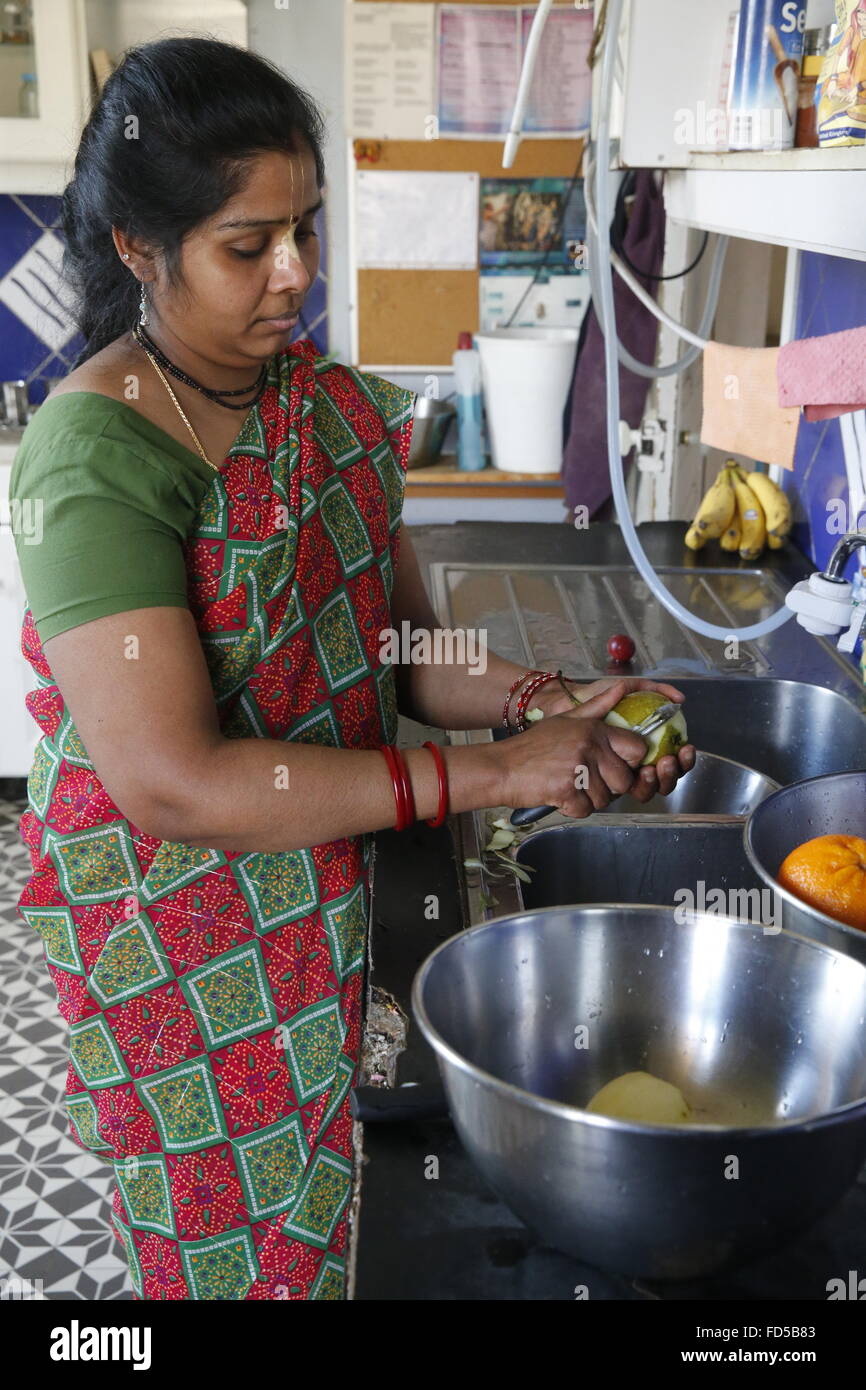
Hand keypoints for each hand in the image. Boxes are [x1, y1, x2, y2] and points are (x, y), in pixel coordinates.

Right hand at [511, 675, 695, 811]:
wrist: (500, 767)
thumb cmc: (532, 747)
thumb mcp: (565, 720)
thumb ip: (597, 706)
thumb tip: (621, 688)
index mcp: (594, 729)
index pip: (638, 749)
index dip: (630, 763)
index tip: (615, 766)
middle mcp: (589, 746)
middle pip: (624, 780)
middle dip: (609, 788)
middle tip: (586, 781)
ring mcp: (578, 769)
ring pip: (605, 799)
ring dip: (589, 799)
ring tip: (569, 786)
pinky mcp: (566, 790)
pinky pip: (586, 810)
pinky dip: (574, 809)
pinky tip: (560, 796)